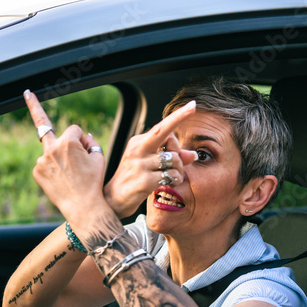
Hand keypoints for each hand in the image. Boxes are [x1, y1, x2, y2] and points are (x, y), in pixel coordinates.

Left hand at [24, 90, 106, 219]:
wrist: (83, 207)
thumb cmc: (93, 181)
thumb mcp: (99, 157)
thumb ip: (90, 142)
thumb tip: (83, 135)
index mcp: (67, 142)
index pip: (74, 129)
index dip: (82, 140)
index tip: (85, 145)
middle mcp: (51, 149)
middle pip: (47, 126)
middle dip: (35, 107)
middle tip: (27, 93)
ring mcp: (41, 161)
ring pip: (51, 150)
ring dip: (59, 157)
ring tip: (70, 176)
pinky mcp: (36, 172)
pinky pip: (45, 163)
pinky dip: (52, 168)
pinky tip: (60, 180)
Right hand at [103, 101, 198, 216]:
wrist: (113, 201)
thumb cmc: (134, 180)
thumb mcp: (150, 165)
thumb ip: (172, 158)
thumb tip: (193, 154)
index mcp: (138, 143)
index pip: (161, 126)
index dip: (179, 115)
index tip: (193, 105)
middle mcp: (137, 150)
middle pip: (166, 134)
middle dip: (179, 139)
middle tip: (182, 160)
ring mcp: (139, 165)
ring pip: (174, 160)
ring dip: (178, 170)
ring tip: (172, 178)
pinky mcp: (144, 181)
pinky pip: (171, 176)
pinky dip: (175, 180)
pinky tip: (168, 185)